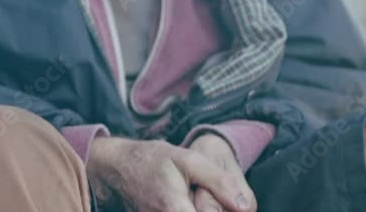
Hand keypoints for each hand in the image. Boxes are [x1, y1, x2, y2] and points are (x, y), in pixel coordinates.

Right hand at [85, 136, 248, 211]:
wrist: (121, 164)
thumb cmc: (155, 159)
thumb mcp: (189, 159)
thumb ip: (219, 182)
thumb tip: (244, 206)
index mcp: (175, 208)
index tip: (231, 208)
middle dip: (214, 210)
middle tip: (223, 202)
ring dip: (205, 209)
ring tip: (207, 200)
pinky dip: (193, 210)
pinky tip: (195, 202)